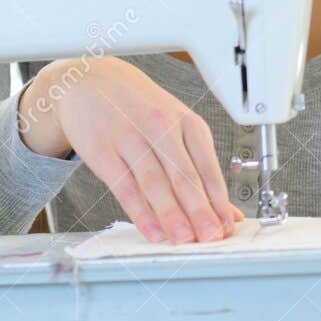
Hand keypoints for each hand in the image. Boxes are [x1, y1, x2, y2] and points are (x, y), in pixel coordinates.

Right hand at [18, 56, 241, 244]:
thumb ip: (201, 169)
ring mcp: (130, 137)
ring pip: (155, 182)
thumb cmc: (142, 109)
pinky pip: (124, 186)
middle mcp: (162, 127)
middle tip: (211, 237)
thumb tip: (227, 211)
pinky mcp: (102, 149)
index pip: (208, 167)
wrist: (92, 81)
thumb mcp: (178, 128)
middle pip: (184, 176)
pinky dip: (139, 211)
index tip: (227, 226)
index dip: (218, 201)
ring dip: (171, 214)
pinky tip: (151, 230)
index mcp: (188, 123)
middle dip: (200, 210)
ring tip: (184, 239)